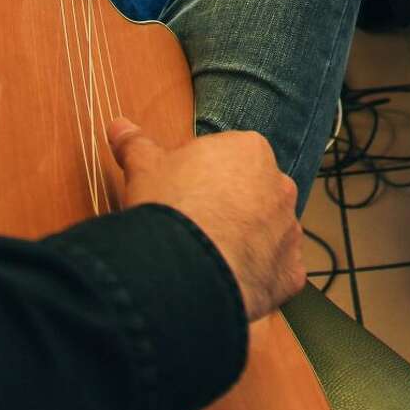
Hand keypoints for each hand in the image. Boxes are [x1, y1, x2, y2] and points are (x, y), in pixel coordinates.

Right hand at [107, 120, 303, 320]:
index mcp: (251, 150)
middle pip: (254, 194)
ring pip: (269, 233)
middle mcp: (280, 186)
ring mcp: (290, 230)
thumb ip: (137, 144)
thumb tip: (119, 126)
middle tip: (196, 226)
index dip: (203, 178)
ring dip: (246, 243)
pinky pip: (277, 272)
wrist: (188, 269)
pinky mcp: (290, 271)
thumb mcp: (145, 168)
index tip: (183, 195)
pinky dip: (258, 278)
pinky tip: (229, 283)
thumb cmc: (171, 208)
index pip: (229, 159)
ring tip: (210, 258)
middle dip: (230, 208)